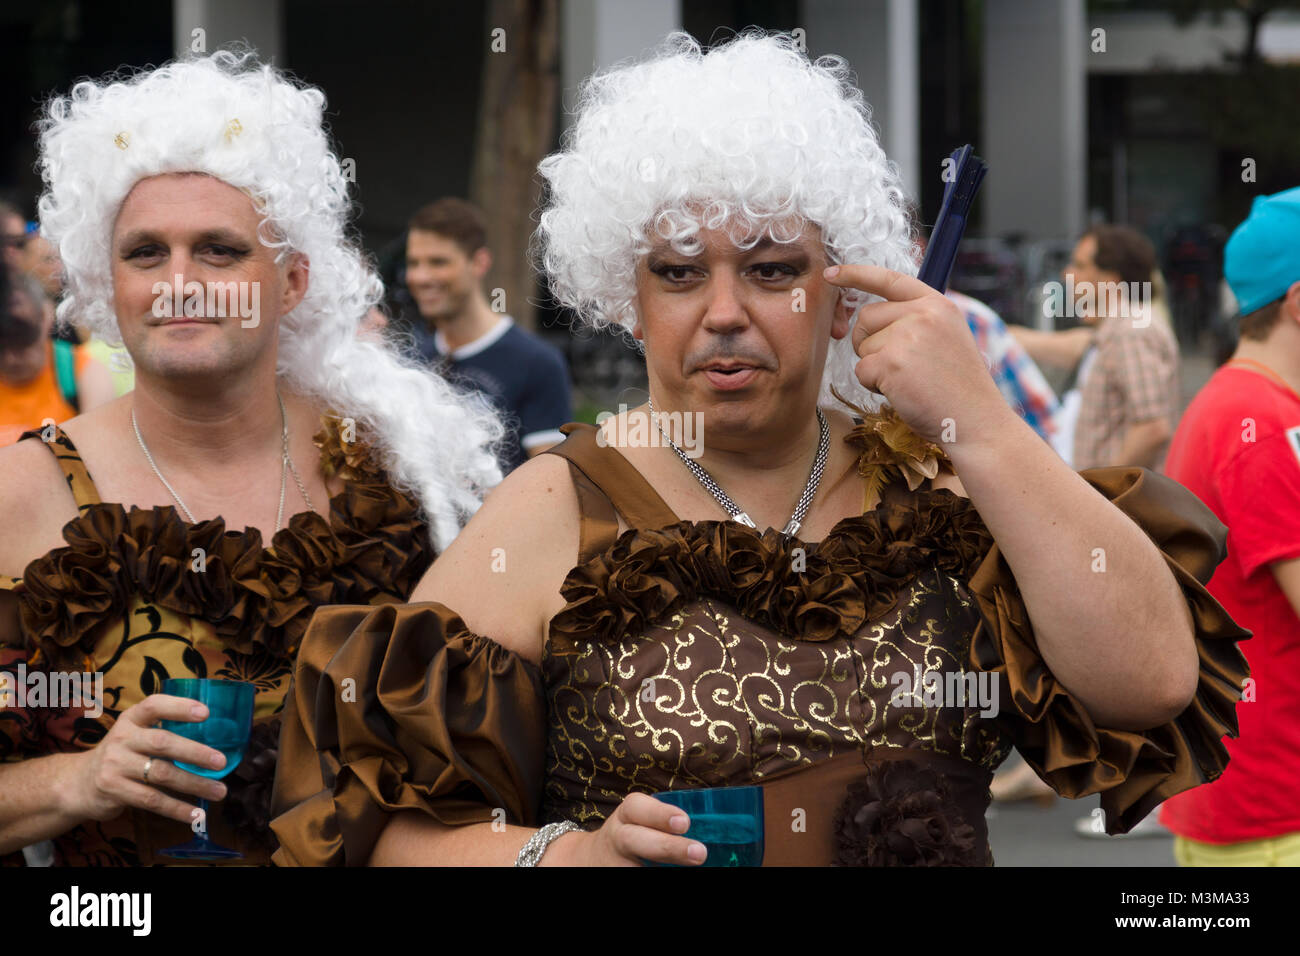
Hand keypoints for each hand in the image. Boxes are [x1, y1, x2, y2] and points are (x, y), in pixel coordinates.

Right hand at [66, 694, 228, 825]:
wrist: (78, 783)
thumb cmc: (122, 755)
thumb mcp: (135, 735)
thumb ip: (163, 731)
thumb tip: (215, 738)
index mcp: (131, 719)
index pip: (154, 706)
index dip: (179, 707)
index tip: (206, 713)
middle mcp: (122, 738)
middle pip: (162, 743)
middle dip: (195, 753)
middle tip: (222, 762)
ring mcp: (115, 765)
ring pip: (161, 774)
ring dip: (194, 784)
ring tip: (220, 790)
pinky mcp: (113, 790)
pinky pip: (151, 800)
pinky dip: (176, 808)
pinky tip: (195, 813)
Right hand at [544, 792, 706, 866]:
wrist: (594, 860)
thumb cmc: (634, 834)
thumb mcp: (642, 820)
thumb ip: (667, 821)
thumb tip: (715, 829)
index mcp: (628, 815)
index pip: (638, 808)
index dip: (660, 814)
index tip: (685, 822)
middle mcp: (620, 838)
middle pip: (637, 840)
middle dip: (668, 847)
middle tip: (700, 853)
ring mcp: (618, 863)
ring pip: (637, 867)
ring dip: (665, 870)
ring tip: (693, 868)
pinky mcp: (619, 876)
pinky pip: (639, 878)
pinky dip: (663, 876)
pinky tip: (677, 875)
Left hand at [824, 264, 1011, 446]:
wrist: (976, 420)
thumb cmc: (959, 387)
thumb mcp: (949, 337)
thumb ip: (918, 320)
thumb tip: (871, 316)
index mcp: (938, 304)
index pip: (889, 279)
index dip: (856, 274)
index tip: (831, 274)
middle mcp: (922, 314)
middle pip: (866, 316)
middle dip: (869, 341)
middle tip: (897, 365)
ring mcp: (906, 337)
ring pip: (863, 346)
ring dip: (875, 367)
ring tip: (908, 380)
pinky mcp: (891, 363)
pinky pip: (861, 370)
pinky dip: (873, 385)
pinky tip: (902, 392)